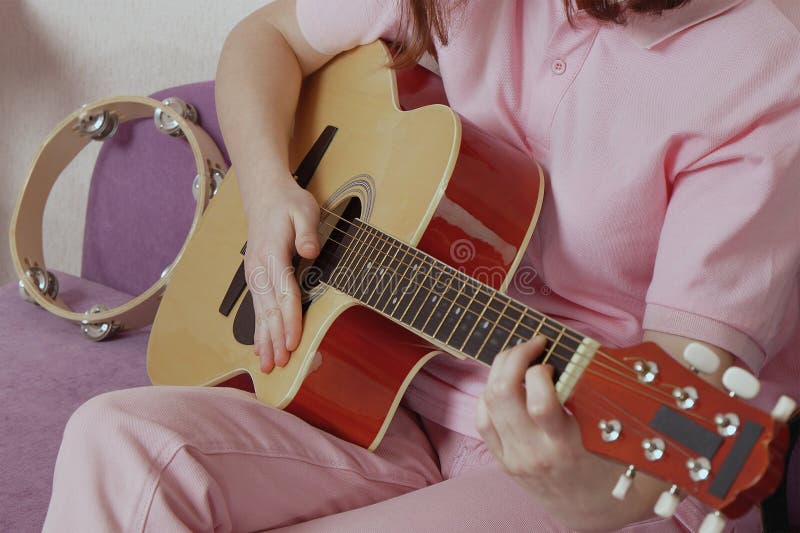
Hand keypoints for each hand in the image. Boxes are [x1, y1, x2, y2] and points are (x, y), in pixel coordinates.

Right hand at [242, 174, 319, 372]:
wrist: (263, 192)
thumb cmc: (287, 201)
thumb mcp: (304, 208)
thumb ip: (307, 231)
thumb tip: (310, 251)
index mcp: (272, 252)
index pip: (284, 292)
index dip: (289, 319)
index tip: (293, 341)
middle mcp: (259, 267)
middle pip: (269, 309)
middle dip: (276, 339)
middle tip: (282, 365)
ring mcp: (254, 273)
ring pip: (260, 312)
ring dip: (265, 340)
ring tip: (268, 366)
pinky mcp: (255, 277)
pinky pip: (257, 307)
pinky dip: (258, 330)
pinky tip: (260, 348)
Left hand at [476, 336, 664, 530]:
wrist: (592, 512)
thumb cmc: (610, 467)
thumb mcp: (613, 435)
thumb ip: (602, 396)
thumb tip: (603, 347)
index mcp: (566, 446)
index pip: (540, 402)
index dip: (540, 370)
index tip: (552, 358)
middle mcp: (534, 451)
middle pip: (504, 393)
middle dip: (514, 357)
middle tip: (532, 344)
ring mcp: (514, 457)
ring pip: (488, 402)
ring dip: (499, 370)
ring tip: (517, 357)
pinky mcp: (502, 460)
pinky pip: (482, 420)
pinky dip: (487, 395)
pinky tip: (502, 384)